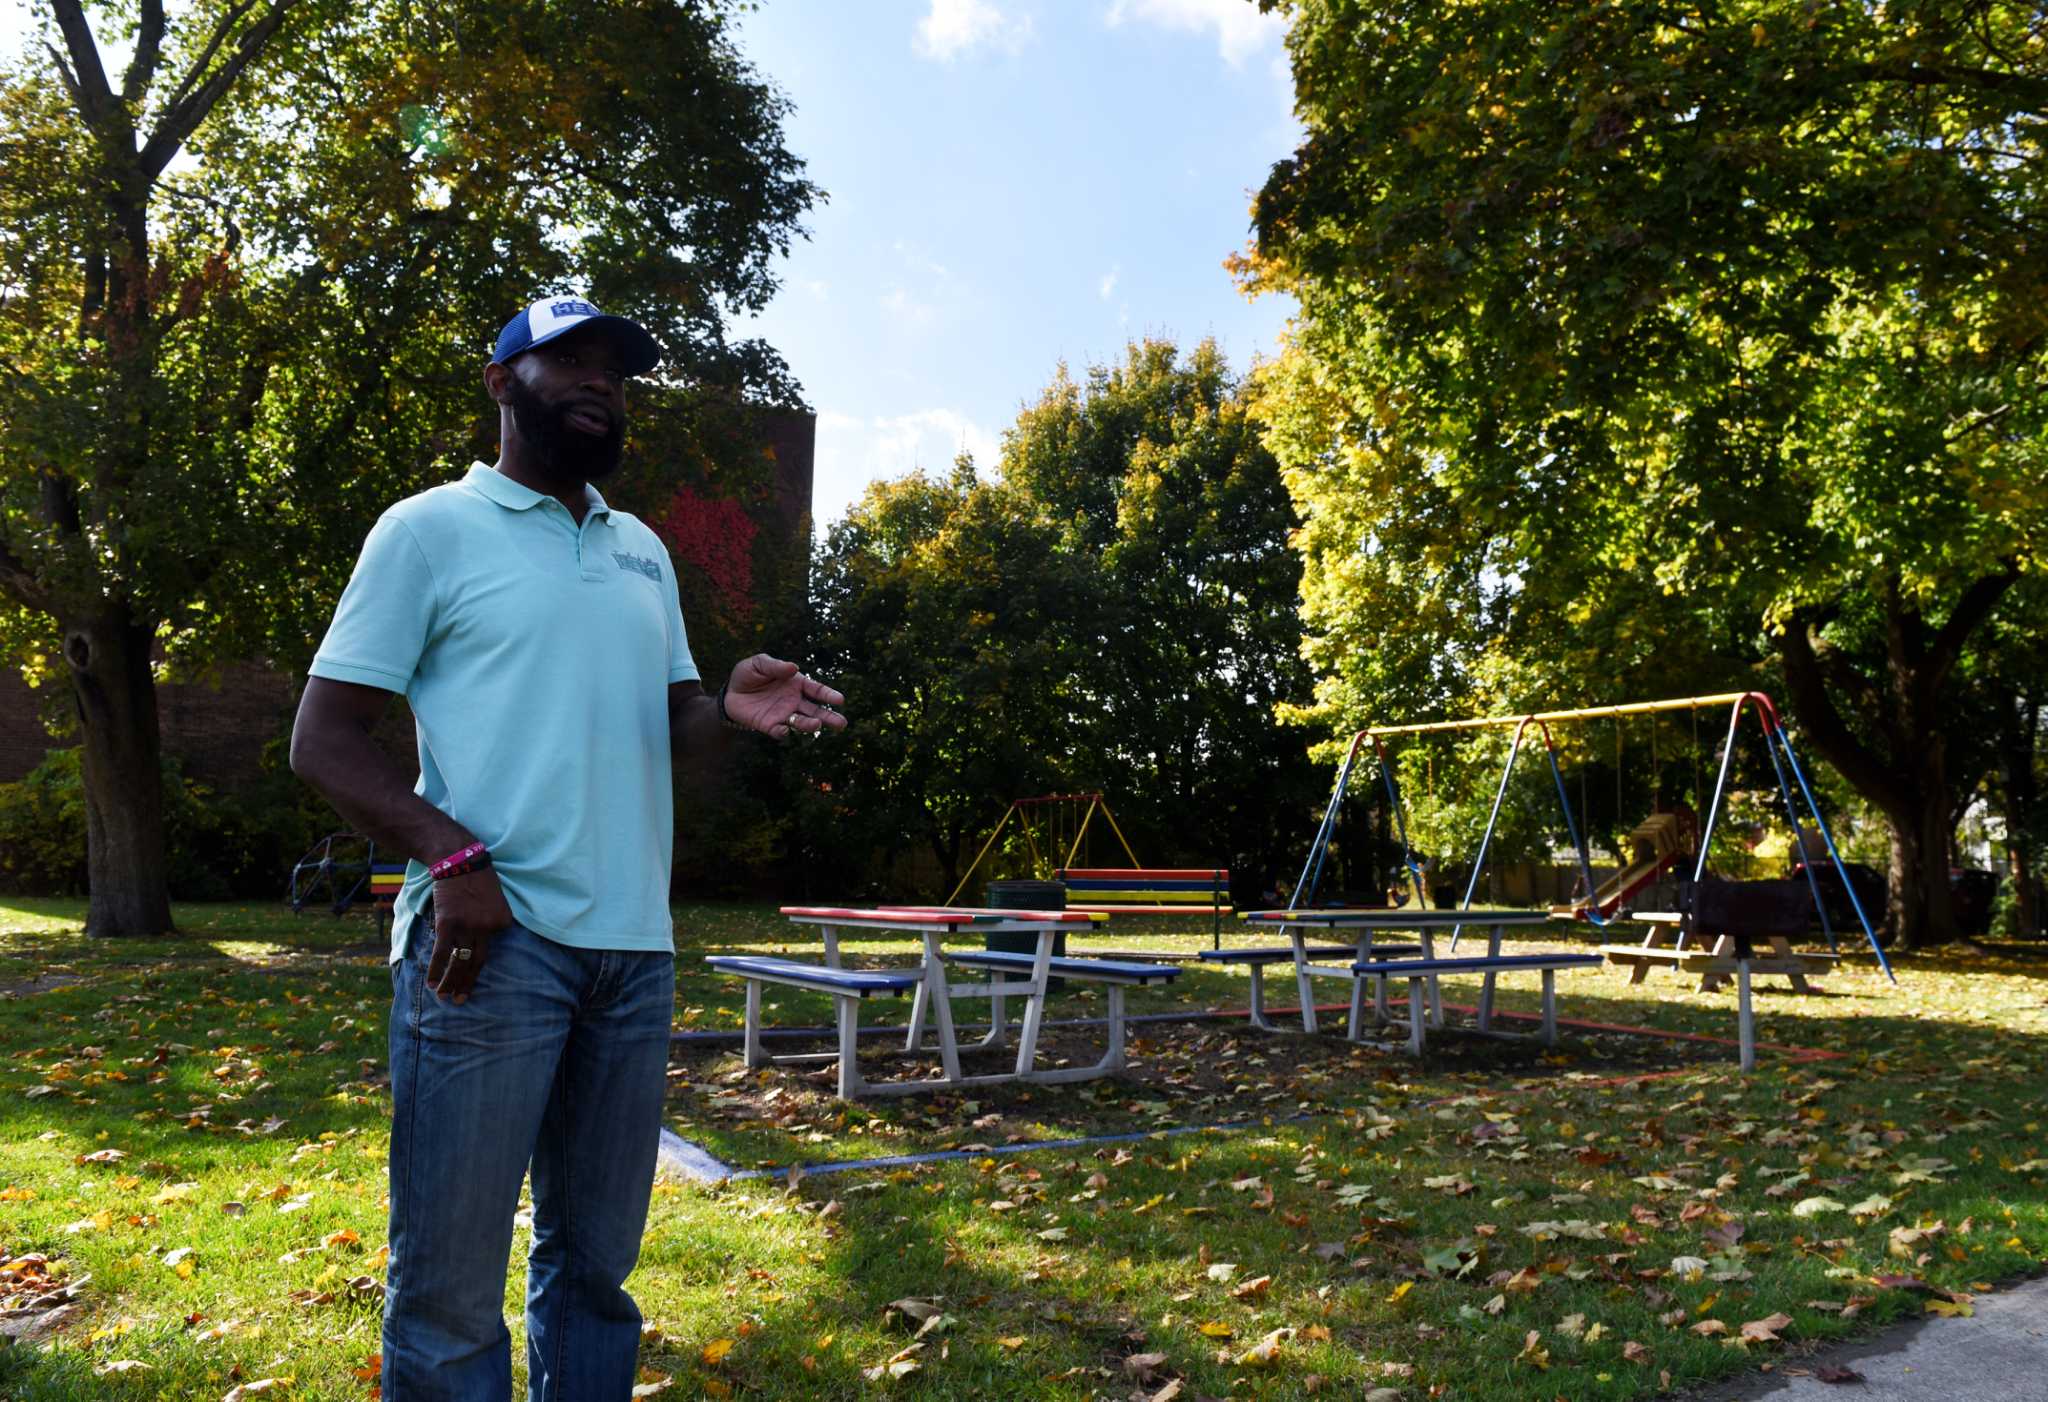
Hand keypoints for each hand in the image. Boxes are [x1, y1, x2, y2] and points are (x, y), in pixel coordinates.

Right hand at [424, 866, 515, 1003]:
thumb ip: (491, 921)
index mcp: (502, 923)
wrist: (458, 859)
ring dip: (450, 982)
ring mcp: (467, 926)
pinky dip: (435, 970)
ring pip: (458, 962)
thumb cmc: (476, 878)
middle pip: (476, 962)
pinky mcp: (448, 924)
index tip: (467, 971)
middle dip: (467, 984)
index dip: (475, 960)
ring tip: (444, 997)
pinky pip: (441, 953)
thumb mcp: (495, 900)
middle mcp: (487, 928)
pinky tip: (431, 983)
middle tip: (460, 1001)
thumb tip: (480, 940)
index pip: (489, 948)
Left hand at [722, 654, 845, 739]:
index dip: (828, 695)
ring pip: (801, 722)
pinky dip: (782, 732)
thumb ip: (775, 666)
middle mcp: (794, 701)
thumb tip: (794, 668)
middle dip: (829, 717)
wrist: (730, 692)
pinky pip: (779, 731)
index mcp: (796, 684)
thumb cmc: (748, 674)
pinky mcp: (769, 725)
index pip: (816, 690)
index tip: (840, 700)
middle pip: (815, 710)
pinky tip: (784, 730)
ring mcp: (783, 714)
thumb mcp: (759, 663)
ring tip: (817, 724)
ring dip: (809, 725)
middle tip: (842, 724)